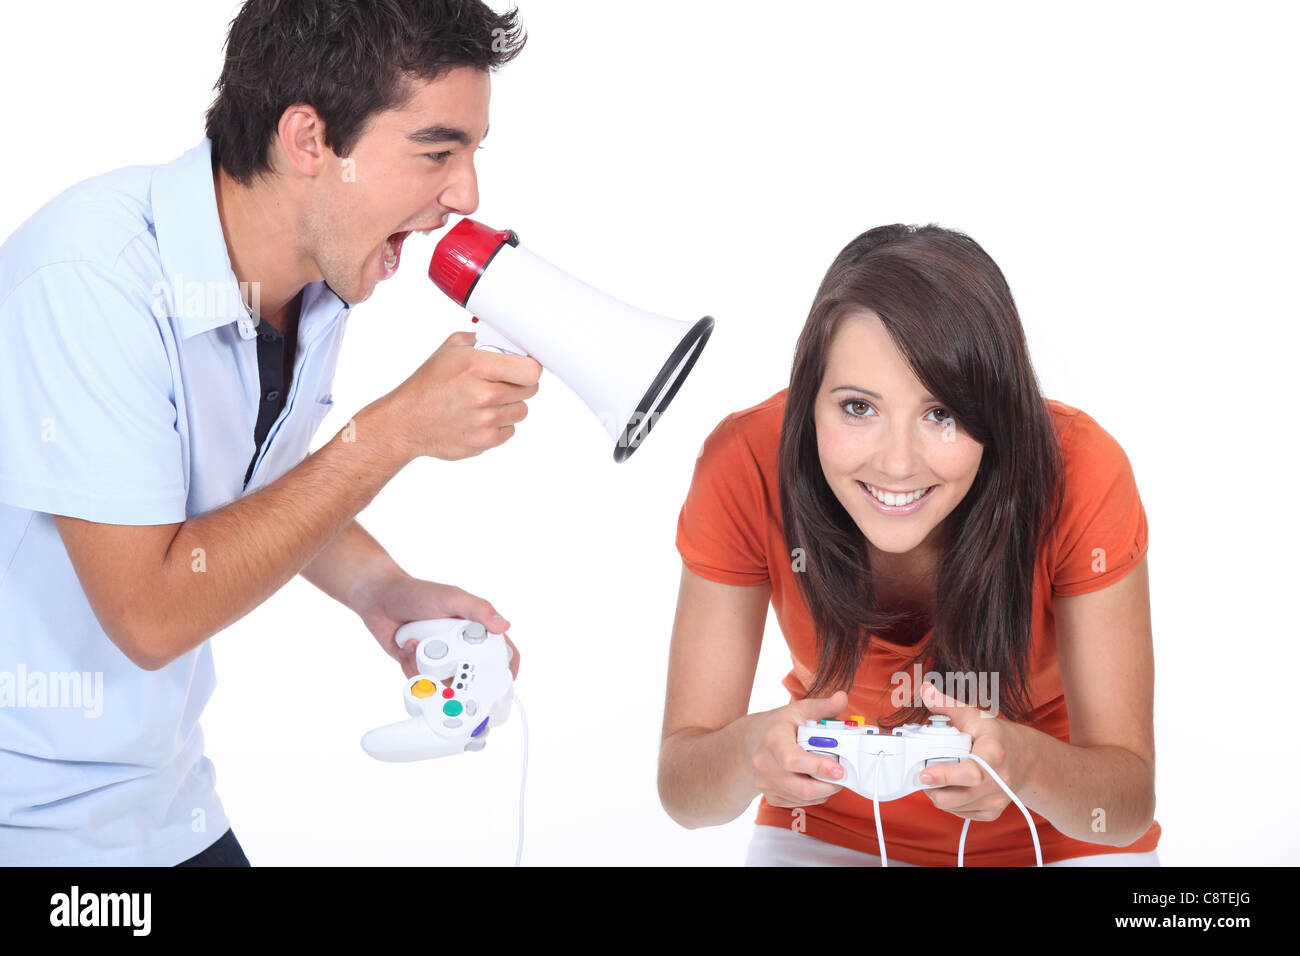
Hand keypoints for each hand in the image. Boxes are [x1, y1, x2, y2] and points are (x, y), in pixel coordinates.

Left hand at [357, 572, 520, 680]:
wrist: (380, 600)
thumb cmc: (418, 593)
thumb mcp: (451, 597)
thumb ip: (478, 610)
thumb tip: (504, 625)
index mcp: (477, 629)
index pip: (502, 653)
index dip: (504, 670)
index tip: (498, 683)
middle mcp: (463, 647)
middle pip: (473, 676)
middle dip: (457, 674)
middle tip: (443, 662)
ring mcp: (442, 659)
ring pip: (446, 683)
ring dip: (429, 668)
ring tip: (416, 645)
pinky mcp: (421, 669)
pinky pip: (423, 682)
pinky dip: (412, 667)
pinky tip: (406, 647)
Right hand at [385, 331, 541, 461]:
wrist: (406, 422)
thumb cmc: (427, 385)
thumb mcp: (450, 349)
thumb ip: (481, 341)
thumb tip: (506, 341)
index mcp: (476, 367)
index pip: (531, 370)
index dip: (530, 367)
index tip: (523, 368)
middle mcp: (484, 395)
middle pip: (530, 389)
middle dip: (519, 384)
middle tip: (500, 382)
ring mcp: (485, 421)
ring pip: (522, 410)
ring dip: (510, 405)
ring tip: (487, 401)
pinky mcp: (485, 441)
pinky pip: (510, 430)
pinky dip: (500, 424)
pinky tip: (481, 417)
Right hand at [744, 690, 848, 807]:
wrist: (752, 742)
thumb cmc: (779, 726)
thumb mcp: (800, 710)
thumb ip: (823, 707)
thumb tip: (841, 698)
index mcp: (773, 739)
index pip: (793, 760)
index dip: (818, 767)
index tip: (839, 770)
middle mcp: (764, 763)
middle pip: (801, 787)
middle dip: (828, 785)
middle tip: (843, 776)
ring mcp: (764, 782)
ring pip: (802, 798)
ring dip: (824, 791)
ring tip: (832, 778)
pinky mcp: (770, 795)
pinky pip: (798, 803)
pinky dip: (813, 797)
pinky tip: (817, 782)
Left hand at [918, 682, 1025, 821]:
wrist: (1024, 759)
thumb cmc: (994, 736)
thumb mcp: (974, 716)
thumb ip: (948, 705)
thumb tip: (926, 691)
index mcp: (994, 753)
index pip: (971, 772)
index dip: (945, 776)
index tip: (924, 774)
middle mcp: (999, 780)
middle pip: (956, 796)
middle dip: (933, 787)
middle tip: (924, 773)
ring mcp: (997, 800)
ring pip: (954, 807)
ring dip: (939, 795)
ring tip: (937, 778)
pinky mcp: (992, 812)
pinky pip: (960, 813)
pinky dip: (950, 803)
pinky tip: (951, 787)